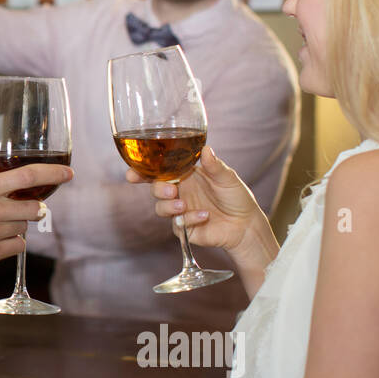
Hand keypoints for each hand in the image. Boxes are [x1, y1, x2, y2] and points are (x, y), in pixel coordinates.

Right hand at [126, 145, 265, 254]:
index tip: (132, 173)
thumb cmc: (237, 198)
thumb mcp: (228, 178)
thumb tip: (206, 149)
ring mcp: (180, 210)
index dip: (142, 171)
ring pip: (161, 207)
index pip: (159, 170)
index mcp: (185, 175)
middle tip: (171, 190)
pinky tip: (204, 216)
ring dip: (169, 206)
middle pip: (155, 188)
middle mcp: (180, 191)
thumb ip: (215, 166)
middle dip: (157, 189)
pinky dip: (189, 219)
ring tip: (184, 205)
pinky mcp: (184, 228)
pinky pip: (177, 224)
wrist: (246, 225)